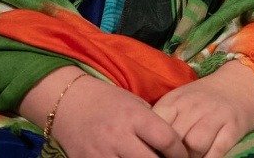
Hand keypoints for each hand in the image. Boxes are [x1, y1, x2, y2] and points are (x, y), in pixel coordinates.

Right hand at [45, 76, 192, 157]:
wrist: (70, 103)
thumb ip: (153, 123)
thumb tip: (174, 144)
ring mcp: (102, 153)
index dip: (179, 153)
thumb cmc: (109, 101)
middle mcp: (119, 136)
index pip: (166, 139)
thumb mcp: (135, 104)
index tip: (183, 156)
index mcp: (135, 116)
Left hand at [150, 60, 253, 157]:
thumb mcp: (179, 102)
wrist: (239, 84)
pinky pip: (217, 151)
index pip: (156, 125)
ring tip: (191, 157)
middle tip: (173, 155)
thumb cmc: (202, 98)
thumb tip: (147, 144)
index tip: (155, 150)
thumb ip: (164, 119)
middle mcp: (195, 106)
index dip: (153, 143)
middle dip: (172, 153)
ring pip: (195, 144)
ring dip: (191, 157)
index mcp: (175, 100)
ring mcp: (216, 116)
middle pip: (175, 137)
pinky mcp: (233, 128)